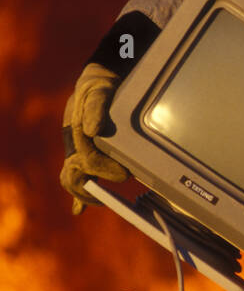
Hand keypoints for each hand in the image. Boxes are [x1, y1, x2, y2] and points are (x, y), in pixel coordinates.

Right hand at [60, 63, 128, 213]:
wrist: (96, 81)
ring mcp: (75, 151)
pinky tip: (78, 209)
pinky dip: (78, 195)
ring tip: (104, 201)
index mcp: (76, 134)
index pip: (86, 161)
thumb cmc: (99, 86)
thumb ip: (95, 107)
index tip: (124, 174)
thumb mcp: (99, 90)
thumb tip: (92, 130)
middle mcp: (72, 146)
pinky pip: (76, 177)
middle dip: (91, 191)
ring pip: (72, 180)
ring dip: (86, 194)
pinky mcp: (82, 154)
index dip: (104, 170)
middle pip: (72, 178)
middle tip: (114, 194)